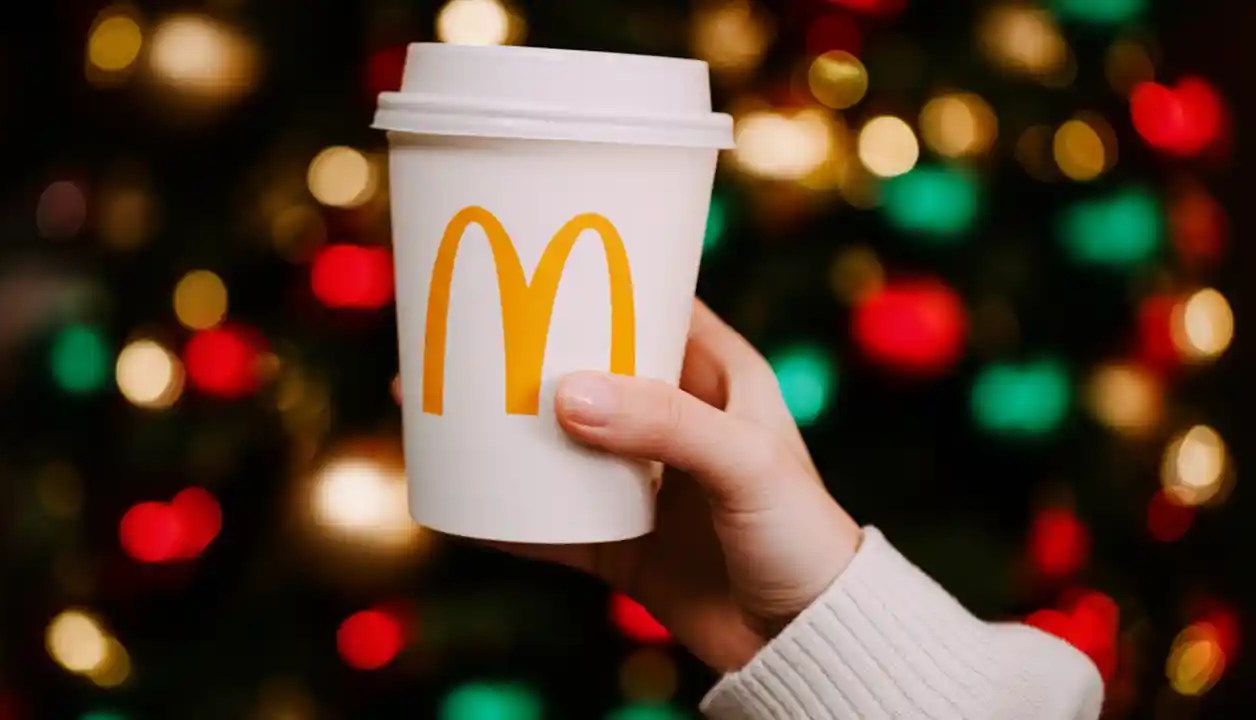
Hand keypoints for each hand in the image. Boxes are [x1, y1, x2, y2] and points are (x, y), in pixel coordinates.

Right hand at [489, 300, 861, 671]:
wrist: (807, 644)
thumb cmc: (802, 537)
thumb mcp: (746, 464)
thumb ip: (665, 424)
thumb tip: (566, 396)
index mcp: (720, 378)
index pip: (656, 307)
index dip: (605, 281)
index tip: (540, 263)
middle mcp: (677, 421)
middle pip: (595, 370)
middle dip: (540, 356)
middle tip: (474, 335)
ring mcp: (645, 482)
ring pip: (566, 443)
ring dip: (518, 431)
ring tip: (452, 408)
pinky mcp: (621, 541)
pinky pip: (554, 520)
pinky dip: (514, 513)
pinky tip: (468, 499)